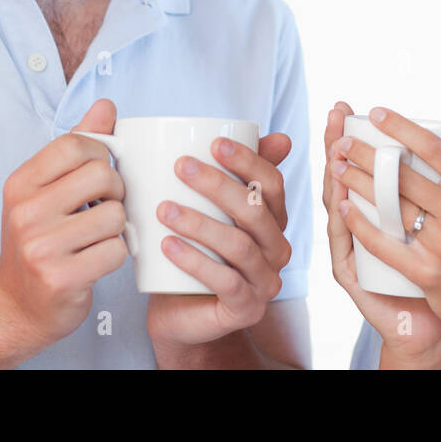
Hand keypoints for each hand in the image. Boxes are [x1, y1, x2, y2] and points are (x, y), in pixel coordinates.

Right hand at [0, 98, 128, 353]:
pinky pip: (116, 251)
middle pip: (102, 175)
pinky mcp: (60, 278)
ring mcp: (41, 247)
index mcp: (21, 183)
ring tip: (98, 237)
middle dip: (116, 191)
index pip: (77, 144)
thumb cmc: (37, 240)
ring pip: (115, 216)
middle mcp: (25, 212)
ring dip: (117, 228)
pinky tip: (97, 260)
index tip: (100, 173)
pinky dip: (116, 256)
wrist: (12, 306)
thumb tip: (106, 105)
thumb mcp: (45, 189)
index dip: (102, 154)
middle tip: (106, 207)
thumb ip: (77, 146)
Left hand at [145, 131, 293, 350]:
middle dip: (218, 185)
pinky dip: (196, 262)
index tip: (212, 142)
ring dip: (200, 223)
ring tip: (163, 208)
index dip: (248, 160)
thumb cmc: (191, 251)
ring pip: (239, 246)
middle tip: (180, 166)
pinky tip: (167, 245)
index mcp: (272, 219)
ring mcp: (265, 281)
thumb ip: (219, 170)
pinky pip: (225, 283)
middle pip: (254, 211)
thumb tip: (239, 129)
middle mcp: (277, 248)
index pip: (272, 183)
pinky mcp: (246, 308)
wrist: (178, 312)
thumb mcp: (204, 208)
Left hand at [332, 106, 440, 348]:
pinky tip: (341, 205)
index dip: (402, 127)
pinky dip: (360, 223)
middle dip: (365, 154)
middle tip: (341, 141)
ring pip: (390, 205)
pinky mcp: (427, 273)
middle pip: (403, 175)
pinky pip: (385, 244)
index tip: (375, 113)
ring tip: (335, 165)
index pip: (434, 149)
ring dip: (356, 182)